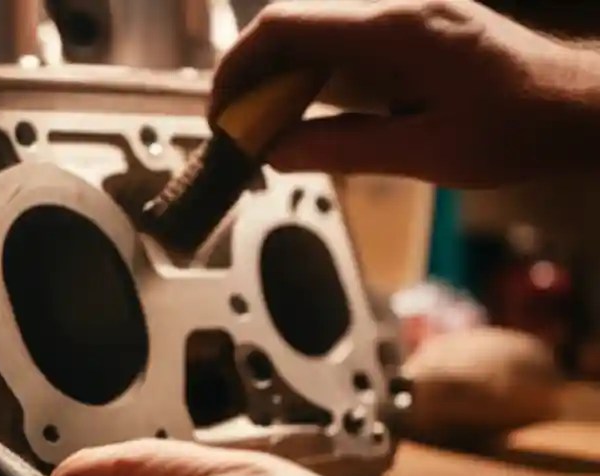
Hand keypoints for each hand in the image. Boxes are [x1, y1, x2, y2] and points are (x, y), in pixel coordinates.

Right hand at [212, 0, 599, 185]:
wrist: (581, 105)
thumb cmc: (518, 128)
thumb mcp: (426, 153)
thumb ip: (343, 149)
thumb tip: (275, 152)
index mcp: (395, 31)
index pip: (286, 26)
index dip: (237, 67)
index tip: (221, 112)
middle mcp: (396, 9)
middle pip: (291, 23)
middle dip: (249, 73)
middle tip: (234, 127)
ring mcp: (405, 14)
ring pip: (313, 30)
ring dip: (279, 74)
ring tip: (265, 126)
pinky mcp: (413, 28)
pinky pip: (342, 40)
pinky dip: (312, 73)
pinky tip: (310, 112)